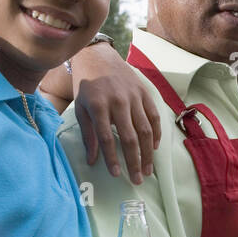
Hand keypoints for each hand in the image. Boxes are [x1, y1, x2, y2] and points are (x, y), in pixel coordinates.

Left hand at [71, 43, 161, 183]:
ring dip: (148, 152)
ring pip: (145, 129)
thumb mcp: (81, 109)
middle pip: (130, 137)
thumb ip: (88, 135)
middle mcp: (118, 101)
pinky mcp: (144, 92)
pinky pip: (154, 116)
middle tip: (138, 179)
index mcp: (98, 106)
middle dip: (134, 161)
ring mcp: (134, 96)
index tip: (117, 175)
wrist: (98, 57)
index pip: (107, 138)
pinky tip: (155, 148)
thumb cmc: (87, 86)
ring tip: (148, 169)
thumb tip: (92, 161)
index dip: (112, 158)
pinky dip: (157, 133)